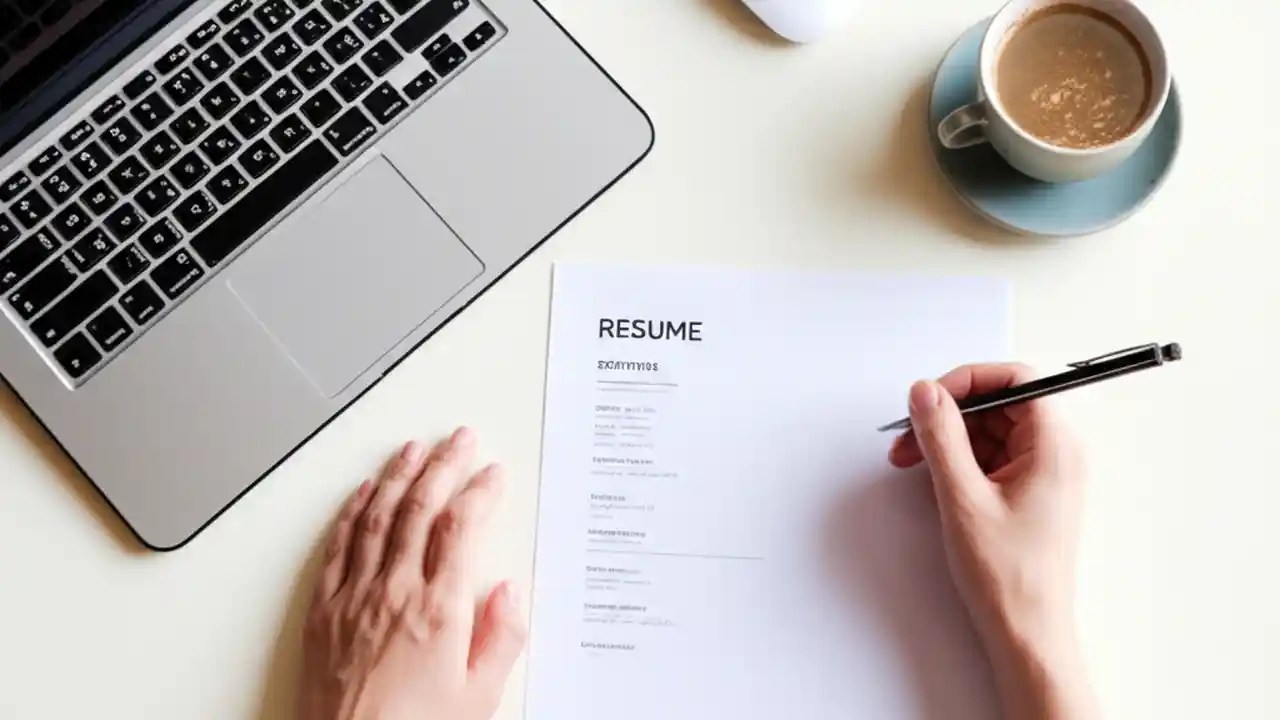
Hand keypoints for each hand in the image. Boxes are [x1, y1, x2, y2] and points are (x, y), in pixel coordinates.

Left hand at [298, 427, 526, 719]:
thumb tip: (506, 593)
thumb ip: (500, 639)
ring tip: (413, 449)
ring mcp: (355, 597)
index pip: (461, 528)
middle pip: (420, 508)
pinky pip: (338, 546)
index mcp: (439, 610)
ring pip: (377, 516)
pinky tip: (362, 493)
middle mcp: (395, 593)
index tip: (491, 474)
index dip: (479, 491)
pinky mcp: (324, 612)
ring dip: (397, 475)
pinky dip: (352, 511)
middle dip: (443, 465)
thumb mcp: (479, 698)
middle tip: (459, 440)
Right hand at [888, 365, 1098, 719]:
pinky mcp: (1028, 492)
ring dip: (947, 438)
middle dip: (949, 413)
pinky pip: (991, 457)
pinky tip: (932, 478)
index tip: (931, 396)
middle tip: (909, 434)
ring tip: (910, 461)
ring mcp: (1044, 472)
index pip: (1016, 378)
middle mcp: (1056, 452)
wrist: (1026, 632)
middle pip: (999, 403)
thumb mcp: (962, 497)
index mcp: (1055, 446)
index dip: (968, 379)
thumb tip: (925, 392)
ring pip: (990, 430)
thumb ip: (941, 436)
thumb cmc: (1008, 576)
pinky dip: (958, 460)